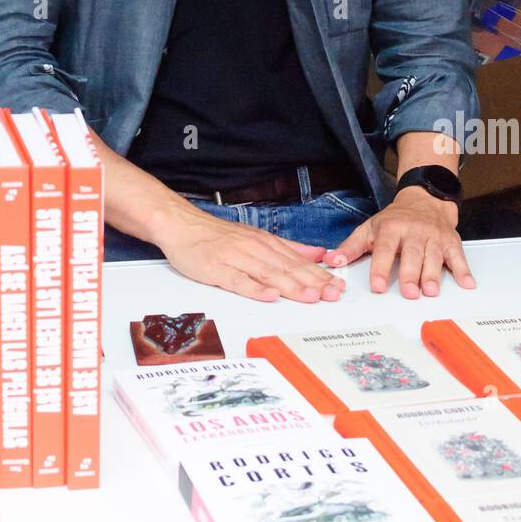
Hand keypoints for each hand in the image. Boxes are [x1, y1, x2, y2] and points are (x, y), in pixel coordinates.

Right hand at [154, 202, 344, 303]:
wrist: (182, 225)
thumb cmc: (217, 235)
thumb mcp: (257, 236)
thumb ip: (288, 247)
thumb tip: (318, 254)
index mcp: (265, 243)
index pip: (297, 261)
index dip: (319, 274)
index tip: (338, 285)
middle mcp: (254, 249)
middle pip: (287, 268)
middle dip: (313, 282)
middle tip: (333, 294)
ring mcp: (236, 259)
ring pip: (268, 274)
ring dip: (291, 286)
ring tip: (311, 296)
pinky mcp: (217, 269)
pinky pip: (238, 281)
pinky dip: (255, 289)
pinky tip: (270, 295)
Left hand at [323, 187, 475, 298]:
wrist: (424, 200)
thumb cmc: (395, 219)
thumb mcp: (370, 228)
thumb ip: (352, 246)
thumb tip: (333, 261)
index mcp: (392, 228)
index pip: (385, 249)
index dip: (381, 267)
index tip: (378, 285)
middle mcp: (414, 231)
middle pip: (412, 254)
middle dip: (410, 274)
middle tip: (408, 293)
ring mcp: (434, 236)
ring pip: (434, 256)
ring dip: (433, 274)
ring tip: (430, 291)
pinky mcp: (450, 241)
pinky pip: (458, 256)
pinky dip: (463, 270)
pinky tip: (467, 283)